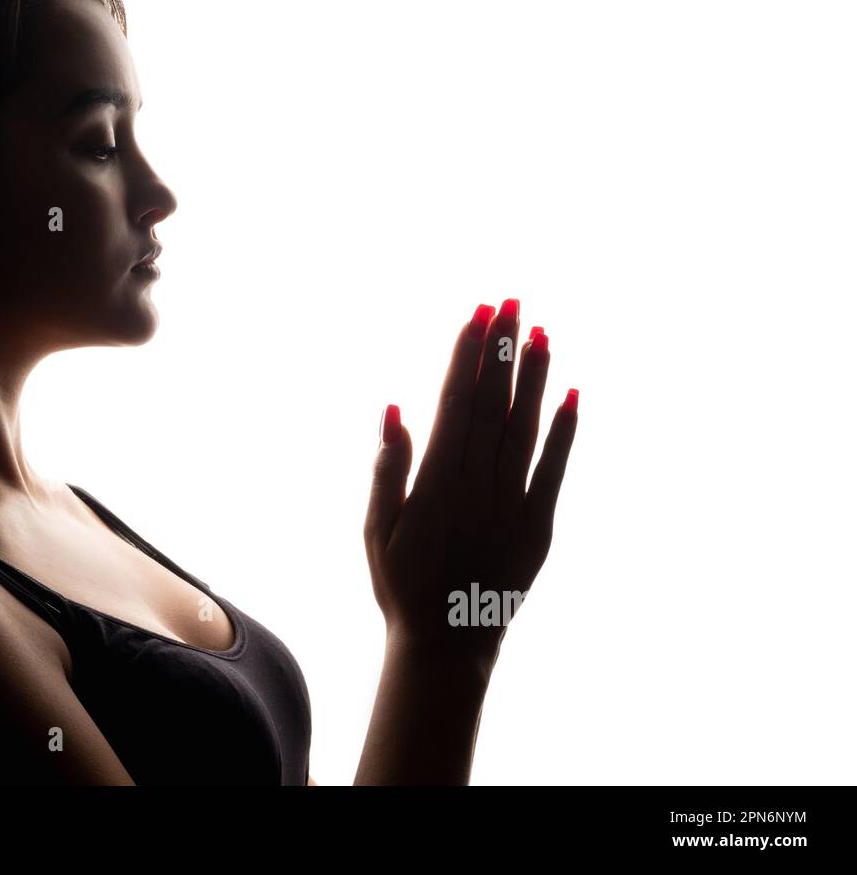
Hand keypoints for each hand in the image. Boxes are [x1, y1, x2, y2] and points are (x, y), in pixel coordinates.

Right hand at [363, 300, 578, 669]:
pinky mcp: (538, 526)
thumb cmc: (403, 586)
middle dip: (502, 349)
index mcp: (435, 480)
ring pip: (525, 427)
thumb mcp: (376, 528)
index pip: (456, 401)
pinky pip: (554, 470)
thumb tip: (397, 409)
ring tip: (541, 332)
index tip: (478, 314)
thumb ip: (388, 467)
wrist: (445, 646)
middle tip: (512, 302)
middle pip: (493, 403)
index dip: (468, 355)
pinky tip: (571, 394)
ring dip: (534, 377)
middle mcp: (477, 484)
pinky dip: (564, 431)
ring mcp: (511, 504)